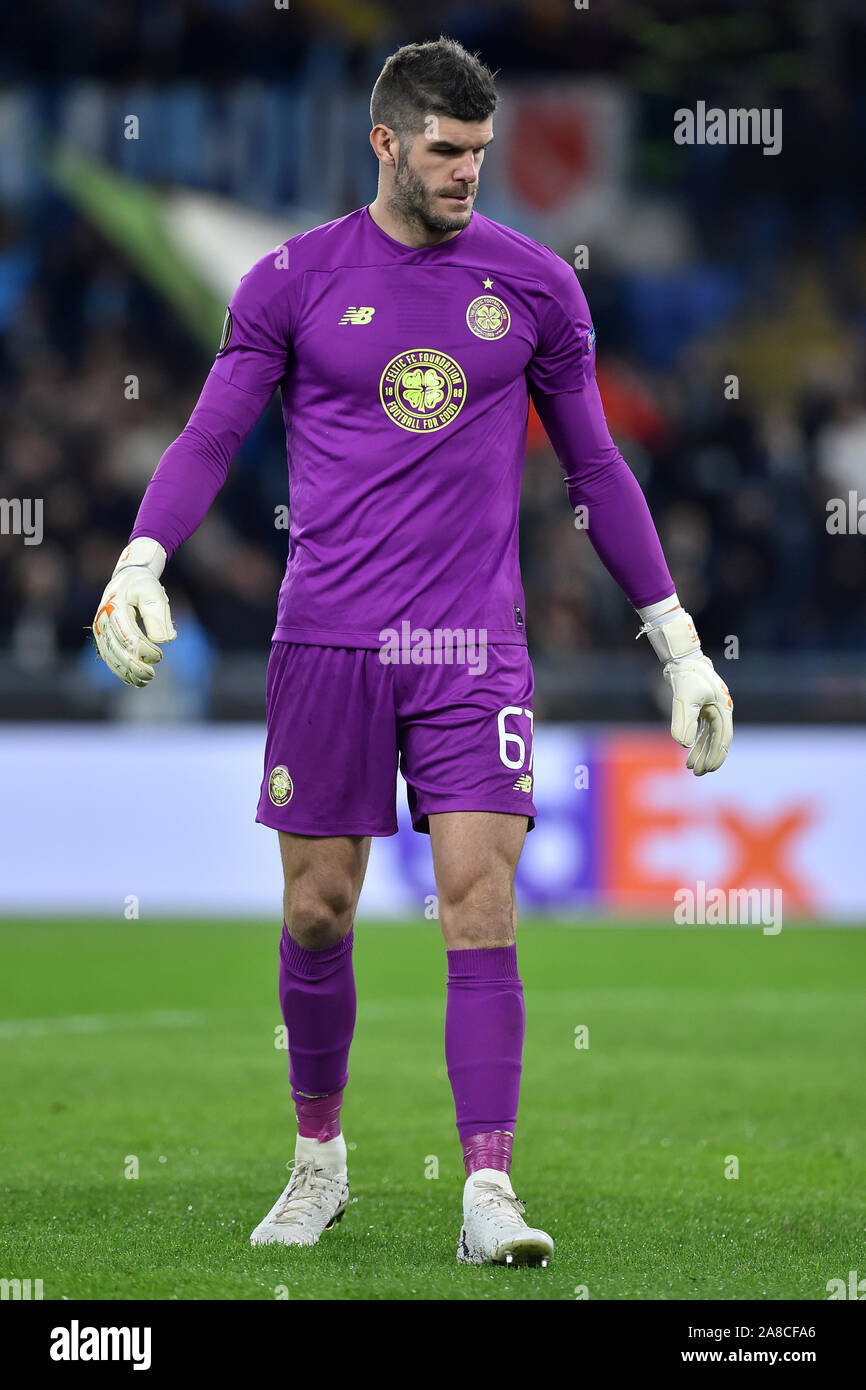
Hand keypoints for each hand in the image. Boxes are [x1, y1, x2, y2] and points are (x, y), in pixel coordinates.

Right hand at [93, 538, 175, 686]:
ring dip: (126, 672)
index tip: (159, 656)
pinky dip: (119, 670)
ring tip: (144, 681)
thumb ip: (158, 614)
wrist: (127, 580)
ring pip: (110, 656)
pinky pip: (108, 656)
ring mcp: (100, 630)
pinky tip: (132, 679)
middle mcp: (103, 620)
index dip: (144, 650)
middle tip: (151, 675)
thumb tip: (164, 640)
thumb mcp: (154, 593)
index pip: (128, 636)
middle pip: (117, 649)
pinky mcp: (102, 637)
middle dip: (134, 666)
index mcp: (115, 607)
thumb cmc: (143, 586)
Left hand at [664, 654, 732, 774]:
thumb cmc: (686, 676)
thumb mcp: (684, 699)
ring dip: (701, 751)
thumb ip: (683, 722)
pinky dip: (696, 740)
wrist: (682, 658)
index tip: (708, 769)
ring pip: (709, 736)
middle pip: (717, 740)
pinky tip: (688, 751)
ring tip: (690, 768)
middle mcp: (720, 711)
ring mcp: (712, 710)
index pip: (723, 738)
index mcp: (723, 709)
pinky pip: (702, 729)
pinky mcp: (702, 708)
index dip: (716, 755)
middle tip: (698, 773)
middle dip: (708, 757)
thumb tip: (683, 745)